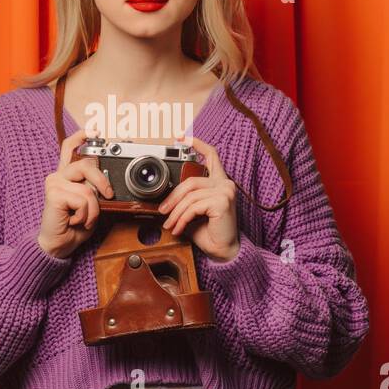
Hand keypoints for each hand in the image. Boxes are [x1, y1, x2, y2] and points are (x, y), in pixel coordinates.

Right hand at [37, 129, 113, 258]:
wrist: (58, 245)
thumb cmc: (73, 226)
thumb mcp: (90, 205)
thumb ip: (95, 190)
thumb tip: (108, 185)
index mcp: (67, 175)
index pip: (70, 147)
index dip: (82, 136)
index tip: (95, 132)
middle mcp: (58, 175)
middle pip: (87, 164)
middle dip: (102, 182)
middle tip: (107, 196)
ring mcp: (54, 183)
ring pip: (88, 188)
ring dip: (93, 208)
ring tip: (84, 218)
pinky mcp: (54, 194)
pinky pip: (83, 199)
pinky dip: (86, 215)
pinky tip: (75, 220)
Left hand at [157, 134, 239, 261]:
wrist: (224, 251)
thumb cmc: (210, 233)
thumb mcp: (194, 212)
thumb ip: (186, 200)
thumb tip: (166, 200)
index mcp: (220, 182)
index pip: (211, 155)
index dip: (197, 144)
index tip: (182, 136)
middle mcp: (225, 184)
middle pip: (190, 181)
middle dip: (173, 197)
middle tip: (163, 211)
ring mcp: (225, 191)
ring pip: (190, 196)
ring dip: (176, 213)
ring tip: (170, 225)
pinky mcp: (222, 201)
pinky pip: (194, 207)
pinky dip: (182, 219)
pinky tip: (178, 228)